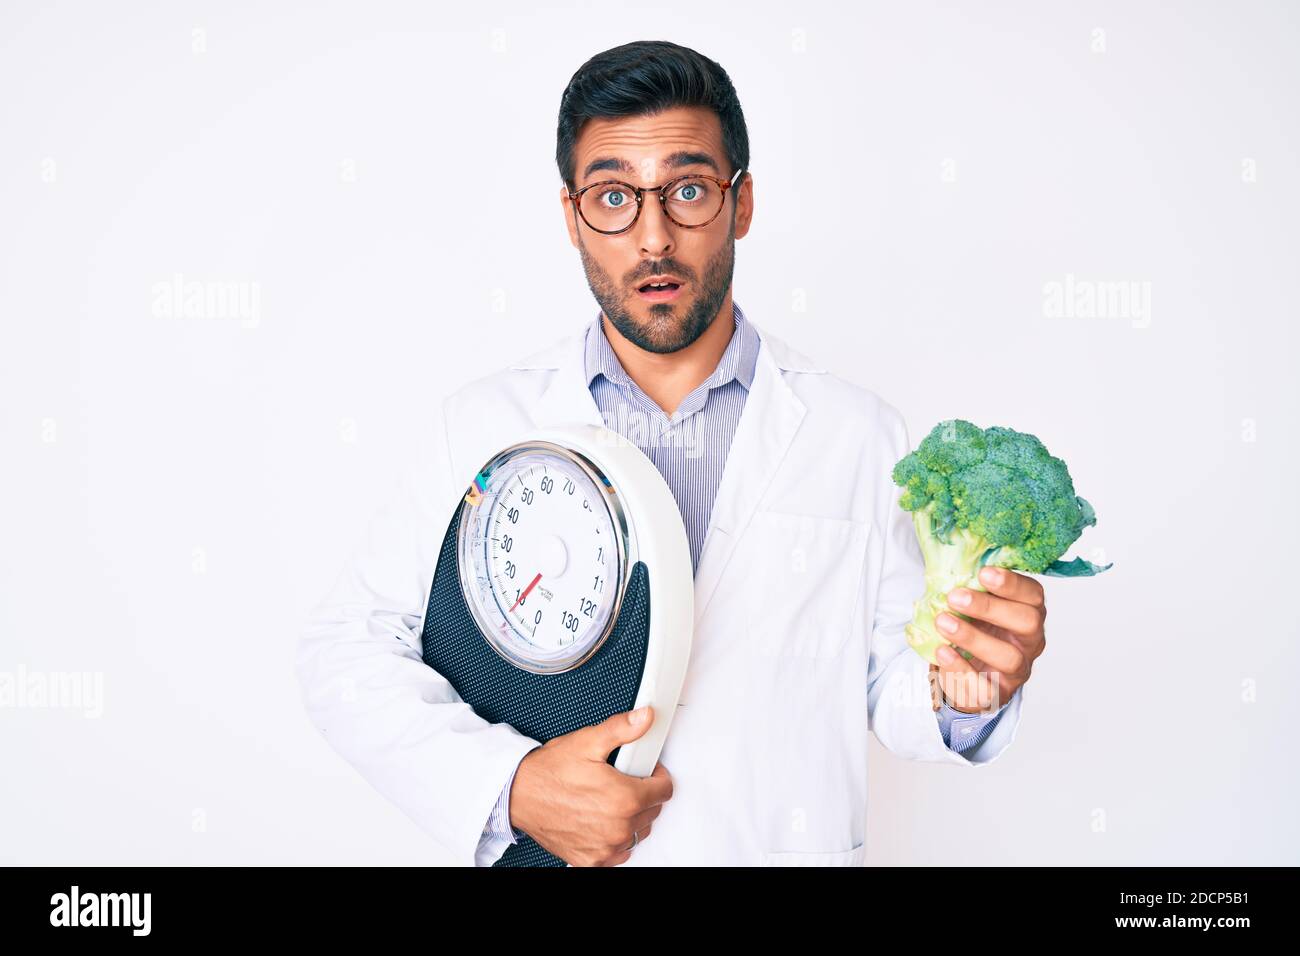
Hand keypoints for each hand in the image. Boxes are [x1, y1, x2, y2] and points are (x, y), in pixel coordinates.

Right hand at [509, 705, 673, 866]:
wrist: (517, 795)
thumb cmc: (548, 772)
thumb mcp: (587, 741)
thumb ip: (622, 729)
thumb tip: (645, 718)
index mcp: (624, 798)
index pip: (664, 790)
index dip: (657, 775)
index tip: (646, 770)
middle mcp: (618, 828)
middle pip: (653, 812)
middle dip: (642, 794)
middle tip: (620, 781)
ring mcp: (605, 848)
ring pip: (637, 833)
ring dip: (631, 818)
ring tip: (608, 800)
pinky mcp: (592, 860)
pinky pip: (618, 853)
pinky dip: (614, 839)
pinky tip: (600, 821)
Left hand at [931, 566, 1045, 714]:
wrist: (967, 674)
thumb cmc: (975, 629)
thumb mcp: (976, 606)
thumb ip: (971, 588)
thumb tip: (949, 566)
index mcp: (1029, 612)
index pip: (1034, 595)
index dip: (1012, 583)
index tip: (983, 573)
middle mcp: (1030, 641)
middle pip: (1027, 622)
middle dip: (990, 607)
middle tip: (955, 597)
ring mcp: (1018, 670)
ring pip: (1009, 657)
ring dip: (973, 638)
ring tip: (943, 622)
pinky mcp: (998, 694)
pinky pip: (985, 687)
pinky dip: (961, 669)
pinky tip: (942, 652)